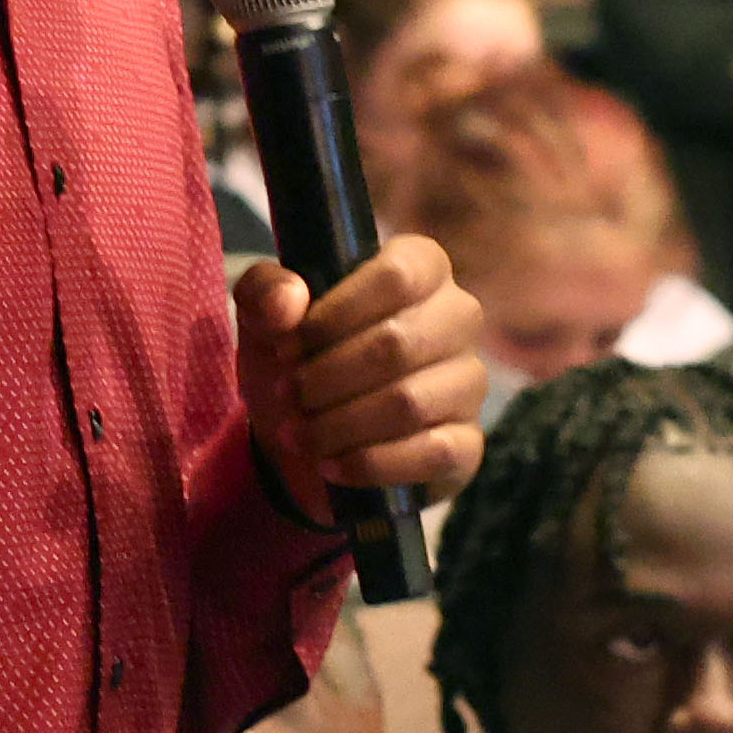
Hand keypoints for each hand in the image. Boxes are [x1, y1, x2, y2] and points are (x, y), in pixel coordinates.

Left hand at [235, 234, 486, 524]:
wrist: (302, 428)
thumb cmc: (294, 354)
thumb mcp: (264, 315)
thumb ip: (264, 292)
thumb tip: (286, 302)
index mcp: (420, 267)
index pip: (397, 276)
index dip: (333, 314)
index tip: (286, 346)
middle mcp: (458, 318)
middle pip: (398, 344)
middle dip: (326, 376)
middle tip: (286, 394)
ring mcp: (468, 383)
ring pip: (410, 403)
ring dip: (339, 424)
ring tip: (296, 433)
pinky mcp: (466, 443)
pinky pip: (432, 453)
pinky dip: (369, 464)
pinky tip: (329, 464)